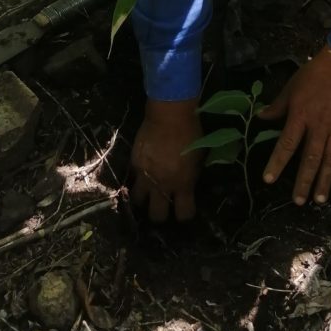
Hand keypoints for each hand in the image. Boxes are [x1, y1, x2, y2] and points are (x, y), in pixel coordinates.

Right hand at [130, 98, 202, 222]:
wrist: (169, 114)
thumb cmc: (191, 132)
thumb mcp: (198, 157)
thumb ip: (191, 175)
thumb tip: (187, 184)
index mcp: (183, 184)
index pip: (184, 213)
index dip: (185, 215)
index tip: (184, 209)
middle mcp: (163, 185)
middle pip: (157, 216)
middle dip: (160, 216)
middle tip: (162, 207)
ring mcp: (146, 176)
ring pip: (138, 202)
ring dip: (144, 200)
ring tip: (148, 194)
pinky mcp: (134, 164)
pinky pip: (132, 180)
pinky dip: (137, 180)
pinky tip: (142, 176)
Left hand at [258, 46, 330, 204]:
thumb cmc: (313, 75)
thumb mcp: (291, 87)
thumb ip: (277, 106)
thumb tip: (260, 117)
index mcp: (300, 117)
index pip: (286, 144)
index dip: (277, 162)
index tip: (268, 180)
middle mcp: (318, 127)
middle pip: (310, 158)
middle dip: (303, 181)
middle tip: (298, 201)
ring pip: (330, 159)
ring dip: (325, 180)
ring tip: (319, 200)